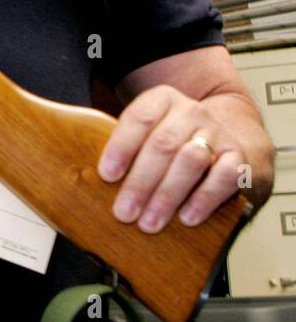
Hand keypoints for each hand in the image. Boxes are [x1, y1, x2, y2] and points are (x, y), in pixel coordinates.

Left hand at [98, 84, 257, 231]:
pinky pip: (225, 176)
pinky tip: (187, 217)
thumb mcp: (144, 133)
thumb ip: (122, 147)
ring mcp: (217, 133)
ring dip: (167, 195)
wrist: (222, 138)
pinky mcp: (238, 157)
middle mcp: (190, 112)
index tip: (106, 175)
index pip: (139, 118)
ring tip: (149, 221)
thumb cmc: (169, 142)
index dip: (121, 147)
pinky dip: (204, 198)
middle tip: (124, 212)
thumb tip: (83, 176)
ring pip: (191, 160)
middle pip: (162, 144)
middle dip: (140, 182)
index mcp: (161, 100)